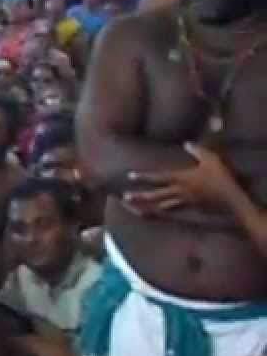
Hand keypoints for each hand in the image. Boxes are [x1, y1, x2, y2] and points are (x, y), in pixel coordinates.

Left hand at [127, 144, 241, 216]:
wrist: (231, 199)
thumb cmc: (220, 178)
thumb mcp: (211, 159)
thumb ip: (197, 150)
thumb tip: (187, 143)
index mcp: (181, 178)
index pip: (158, 177)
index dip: (143, 177)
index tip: (130, 176)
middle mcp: (179, 191)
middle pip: (155, 195)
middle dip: (139, 197)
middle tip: (125, 198)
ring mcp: (184, 201)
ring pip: (162, 205)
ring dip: (149, 206)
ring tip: (137, 209)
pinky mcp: (191, 208)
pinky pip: (174, 210)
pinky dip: (164, 211)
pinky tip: (159, 211)